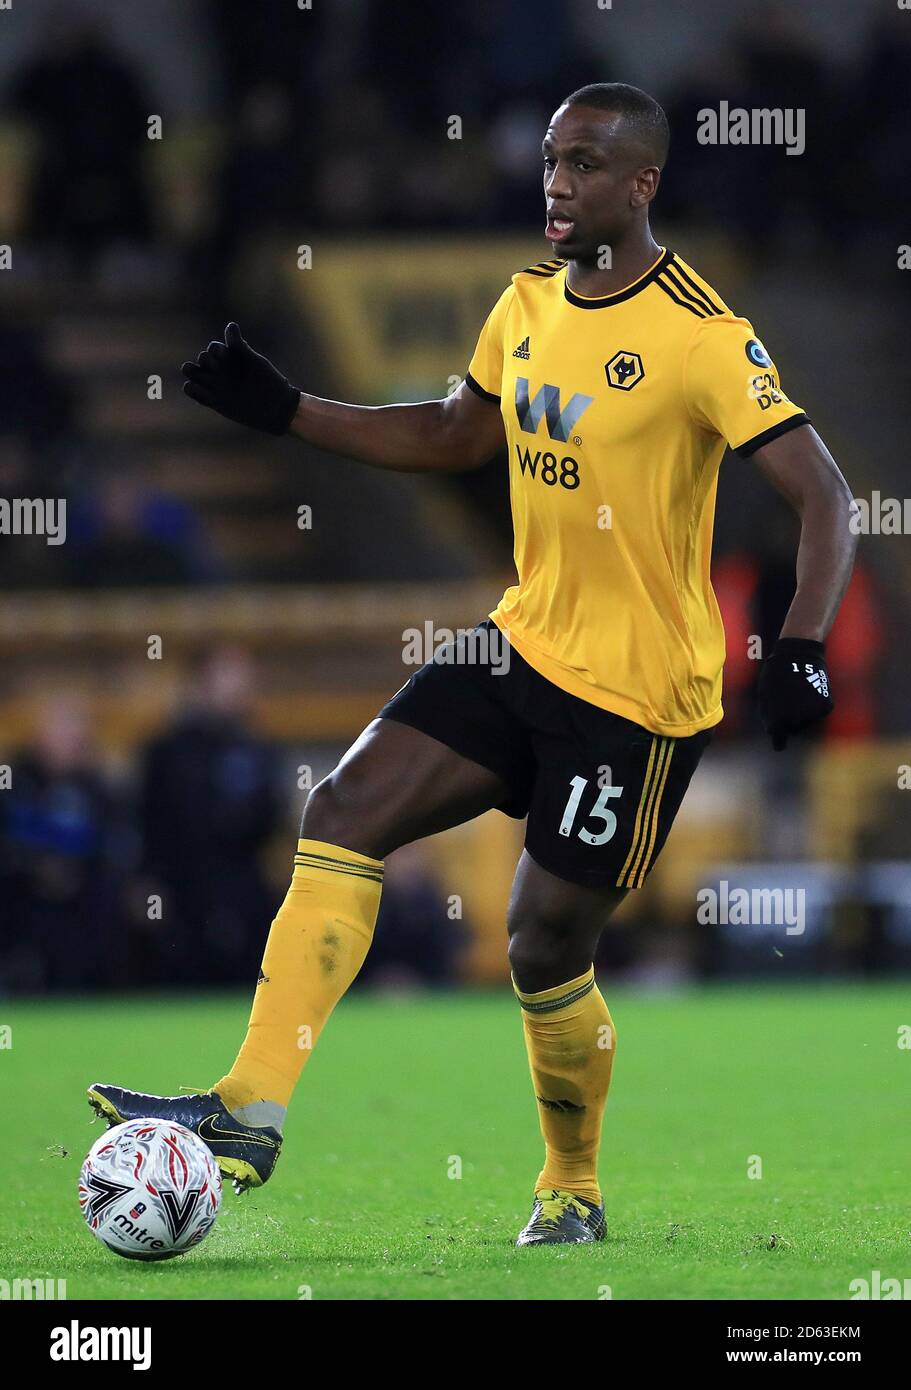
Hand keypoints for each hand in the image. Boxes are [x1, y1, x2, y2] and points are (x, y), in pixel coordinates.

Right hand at [181, 322, 299, 434]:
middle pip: (202, 358)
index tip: (226, 355)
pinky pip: (190, 390)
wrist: (275, 409)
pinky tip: (204, 392)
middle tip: (218, 368)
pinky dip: (191, 388)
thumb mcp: (256, 363)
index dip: (216, 349)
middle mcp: (222, 369)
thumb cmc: (269, 382)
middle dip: (206, 360)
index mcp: (232, 359)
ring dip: (191, 370)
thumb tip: (229, 326)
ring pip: (191, 371)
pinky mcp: (213, 401)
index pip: (214, 348)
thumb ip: (241, 347)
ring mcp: (216, 385)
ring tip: (203, 376)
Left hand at [757, 637, 833, 750]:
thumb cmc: (776, 674)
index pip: (778, 739)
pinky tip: (809, 690)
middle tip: (787, 699)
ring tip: (797, 691)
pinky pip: (817, 713)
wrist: (799, 653)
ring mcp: (813, 714)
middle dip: (788, 721)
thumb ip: (768, 716)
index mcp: (778, 720)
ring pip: (805, 722)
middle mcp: (797, 720)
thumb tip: (774, 733)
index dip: (777, 736)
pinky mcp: (826, 707)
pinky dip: (813, 705)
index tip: (779, 737)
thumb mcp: (765, 695)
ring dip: (801, 712)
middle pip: (792, 730)